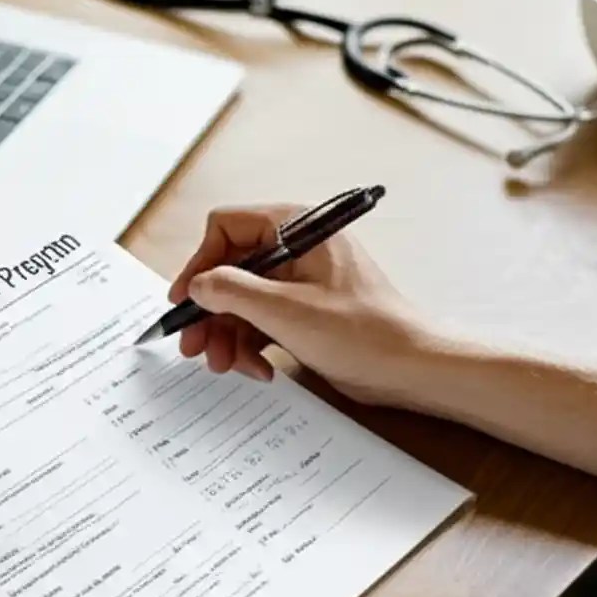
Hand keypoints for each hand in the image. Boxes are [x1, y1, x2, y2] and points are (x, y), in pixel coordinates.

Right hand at [169, 205, 443, 408]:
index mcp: (296, 227)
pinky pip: (260, 321)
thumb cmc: (366, 333)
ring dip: (227, 334)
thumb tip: (197, 285)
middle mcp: (296, 247)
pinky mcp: (303, 311)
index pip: (226, 228)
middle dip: (211, 311)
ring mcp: (299, 281)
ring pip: (241, 300)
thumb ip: (233, 292)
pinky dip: (251, 345)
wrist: (411, 369)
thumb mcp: (286, 311)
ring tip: (225, 366)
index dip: (200, 263)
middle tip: (194, 347)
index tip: (185, 300)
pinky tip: (258, 369)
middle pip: (229, 269)